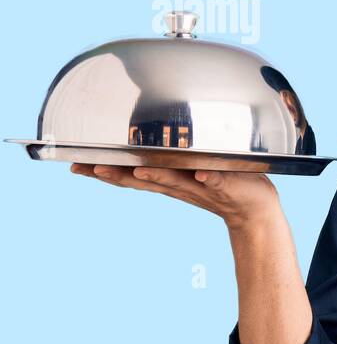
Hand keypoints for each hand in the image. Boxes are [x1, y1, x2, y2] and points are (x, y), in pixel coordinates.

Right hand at [70, 163, 281, 229]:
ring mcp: (201, 186)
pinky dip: (210, 179)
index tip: (75, 163)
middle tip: (90, 166)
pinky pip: (218, 181)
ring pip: (174, 181)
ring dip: (156, 176)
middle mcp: (178, 184)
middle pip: (141, 180)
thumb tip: (145, 134)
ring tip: (138, 170)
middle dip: (116, 173)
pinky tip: (202, 176)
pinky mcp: (227, 186)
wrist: (253, 208)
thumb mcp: (188, 168)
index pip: (129, 174)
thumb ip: (169, 158)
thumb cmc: (220, 182)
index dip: (102, 170)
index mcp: (167, 179)